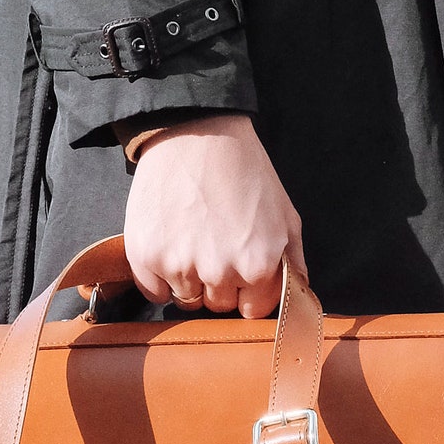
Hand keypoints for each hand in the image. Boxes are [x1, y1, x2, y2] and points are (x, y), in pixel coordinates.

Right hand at [123, 115, 305, 316]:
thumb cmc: (244, 170)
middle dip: (220, 284)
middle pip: (218, 305)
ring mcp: (179, 266)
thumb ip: (293, 263)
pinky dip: (159, 276)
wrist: (195, 133)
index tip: (241, 271)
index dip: (249, 291)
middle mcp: (219, 272)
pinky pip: (153, 291)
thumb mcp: (286, 215)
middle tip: (215, 245)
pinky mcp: (146, 256)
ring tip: (192, 239)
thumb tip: (297, 297)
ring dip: (189, 280)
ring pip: (186, 299)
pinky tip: (169, 244)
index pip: (253, 310)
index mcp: (258, 266)